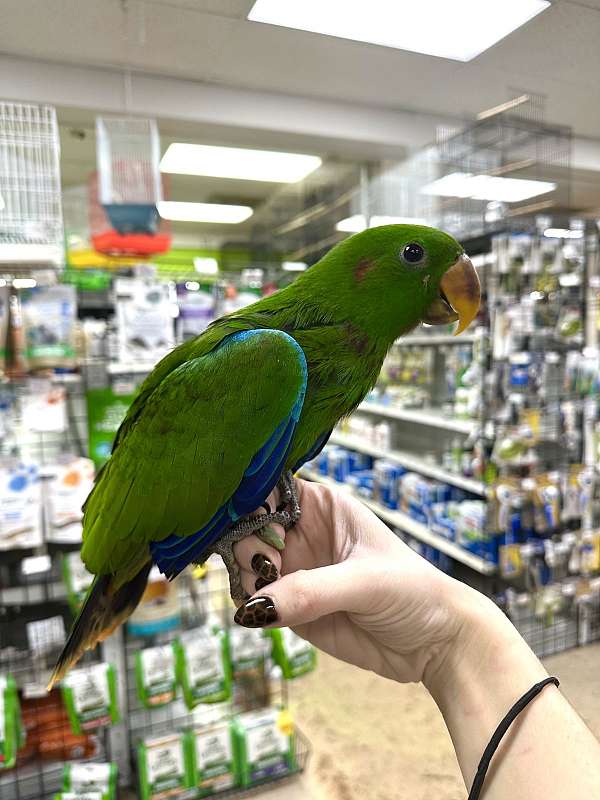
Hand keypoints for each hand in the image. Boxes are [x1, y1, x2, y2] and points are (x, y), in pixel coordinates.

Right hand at [233, 478, 477, 684]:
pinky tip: (266, 611)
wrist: (435, 644)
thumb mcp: (366, 582)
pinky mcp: (290, 606)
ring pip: (244, 563)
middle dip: (246, 545)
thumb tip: (256, 606)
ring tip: (271, 593)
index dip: (252, 503)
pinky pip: (253, 599)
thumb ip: (310, 591)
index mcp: (322, 505)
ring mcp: (294, 569)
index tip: (259, 529)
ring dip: (245, 577)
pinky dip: (250, 605)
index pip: (269, 488)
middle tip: (268, 569)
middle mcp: (302, 533)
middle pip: (248, 525)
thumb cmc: (414, 592)